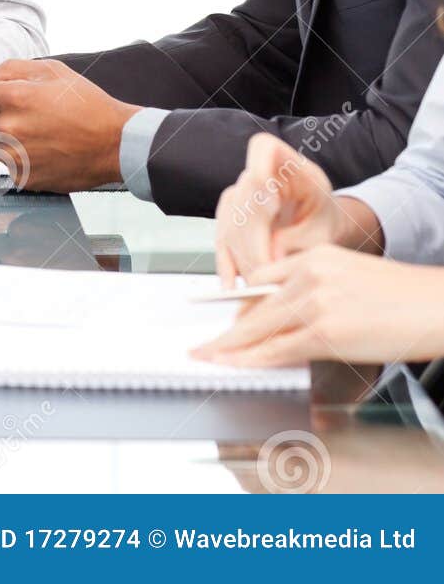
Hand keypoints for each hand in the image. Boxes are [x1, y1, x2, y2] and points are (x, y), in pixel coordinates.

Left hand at [0, 59, 137, 191]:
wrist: (113, 143)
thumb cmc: (87, 105)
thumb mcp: (53, 70)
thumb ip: (13, 68)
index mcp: (15, 98)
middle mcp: (11, 129)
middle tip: (20, 116)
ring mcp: (16, 157)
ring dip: (4, 140)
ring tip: (35, 133)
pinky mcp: (24, 178)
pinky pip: (8, 166)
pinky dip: (19, 159)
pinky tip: (42, 150)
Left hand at [193, 245, 443, 368]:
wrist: (433, 304)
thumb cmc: (400, 296)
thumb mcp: (347, 276)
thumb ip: (313, 289)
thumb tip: (287, 315)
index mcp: (313, 257)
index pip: (262, 281)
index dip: (239, 305)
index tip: (222, 316)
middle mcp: (308, 274)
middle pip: (253, 305)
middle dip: (225, 330)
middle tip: (202, 345)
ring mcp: (315, 302)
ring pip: (261, 329)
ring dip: (230, 348)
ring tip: (208, 358)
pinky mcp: (326, 331)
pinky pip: (280, 348)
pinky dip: (255, 359)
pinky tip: (239, 365)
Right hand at [213, 134, 381, 284]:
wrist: (318, 224)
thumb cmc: (323, 219)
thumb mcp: (323, 226)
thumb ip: (299, 240)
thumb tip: (273, 259)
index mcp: (285, 160)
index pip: (262, 151)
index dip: (260, 175)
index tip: (270, 204)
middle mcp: (255, 171)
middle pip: (245, 202)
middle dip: (254, 246)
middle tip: (269, 279)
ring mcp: (238, 192)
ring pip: (231, 225)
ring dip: (243, 260)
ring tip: (261, 288)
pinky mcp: (228, 216)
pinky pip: (222, 239)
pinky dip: (227, 264)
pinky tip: (232, 284)